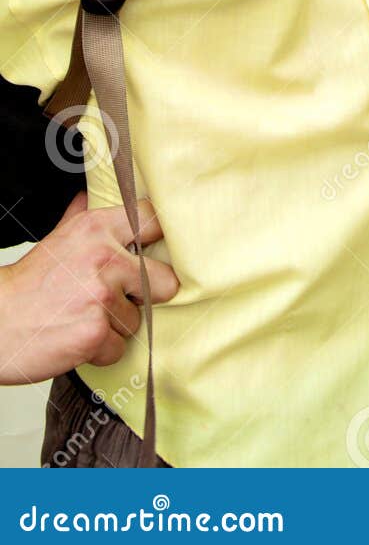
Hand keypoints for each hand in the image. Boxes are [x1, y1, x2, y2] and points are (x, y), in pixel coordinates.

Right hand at [0, 192, 179, 384]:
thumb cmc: (27, 285)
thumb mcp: (56, 240)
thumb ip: (79, 217)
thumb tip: (89, 194)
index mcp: (96, 228)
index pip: (154, 220)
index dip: (156, 241)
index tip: (151, 253)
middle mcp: (104, 258)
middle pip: (165, 281)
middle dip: (147, 295)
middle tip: (120, 298)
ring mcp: (101, 297)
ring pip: (137, 320)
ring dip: (115, 326)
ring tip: (83, 318)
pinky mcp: (94, 334)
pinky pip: (118, 348)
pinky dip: (100, 350)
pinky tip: (77, 338)